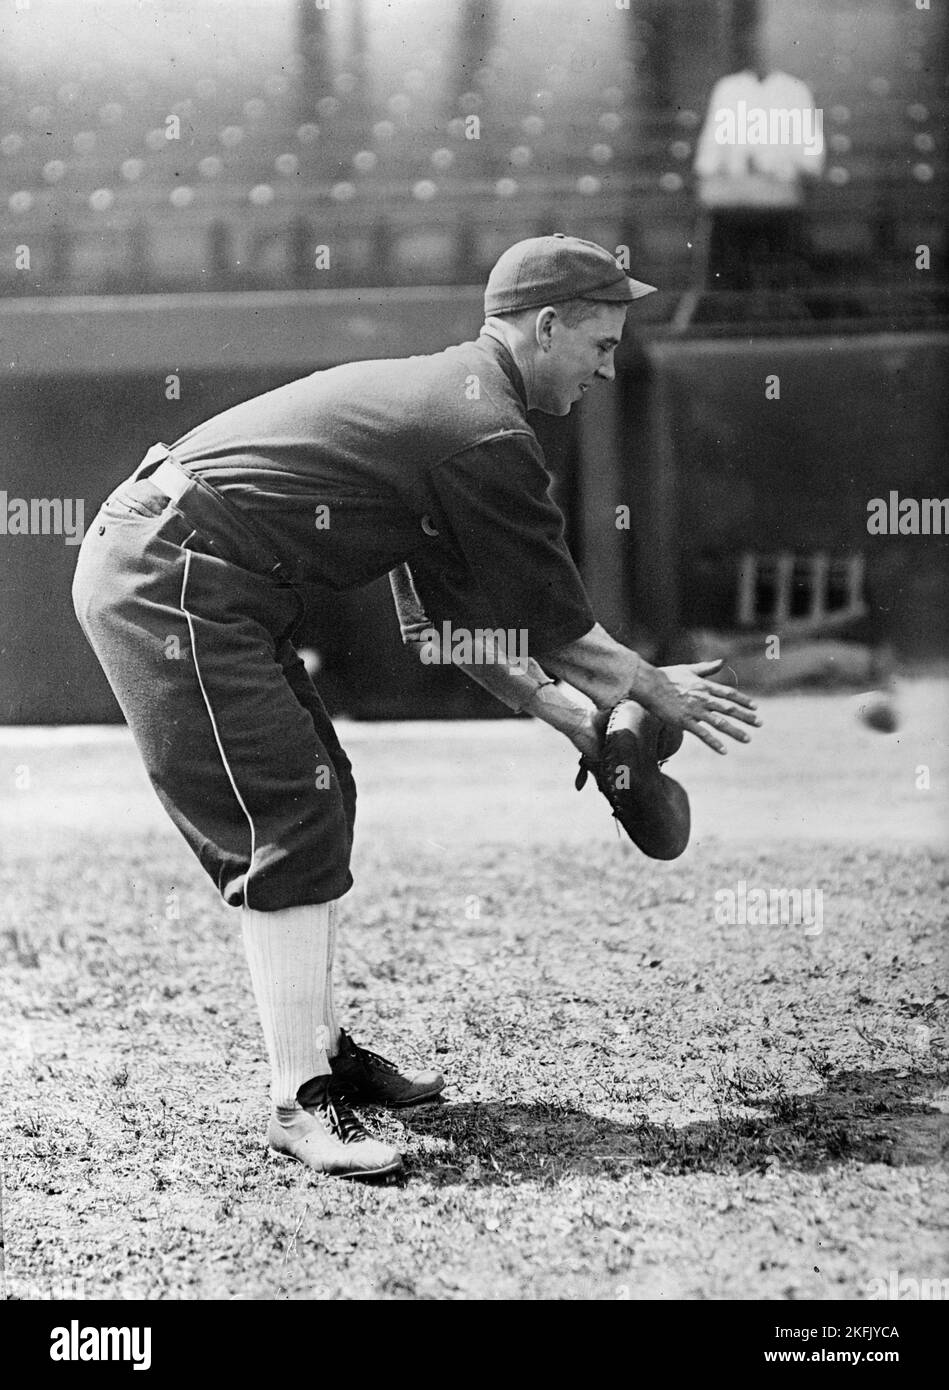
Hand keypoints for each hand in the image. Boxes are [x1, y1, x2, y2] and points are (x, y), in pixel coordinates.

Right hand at [637, 658, 760, 754]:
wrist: (649, 685)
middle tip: (760, 723)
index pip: (729, 694)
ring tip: (748, 739)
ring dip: (735, 731)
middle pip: (729, 708)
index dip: (743, 701)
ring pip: (720, 723)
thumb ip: (707, 668)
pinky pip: (702, 734)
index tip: (756, 708)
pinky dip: (714, 743)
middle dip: (746, 716)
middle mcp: (703, 698)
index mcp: (705, 686)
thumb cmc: (667, 676)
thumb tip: (722, 661)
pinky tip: (724, 751)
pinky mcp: (684, 721)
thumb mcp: (689, 669)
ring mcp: (695, 710)